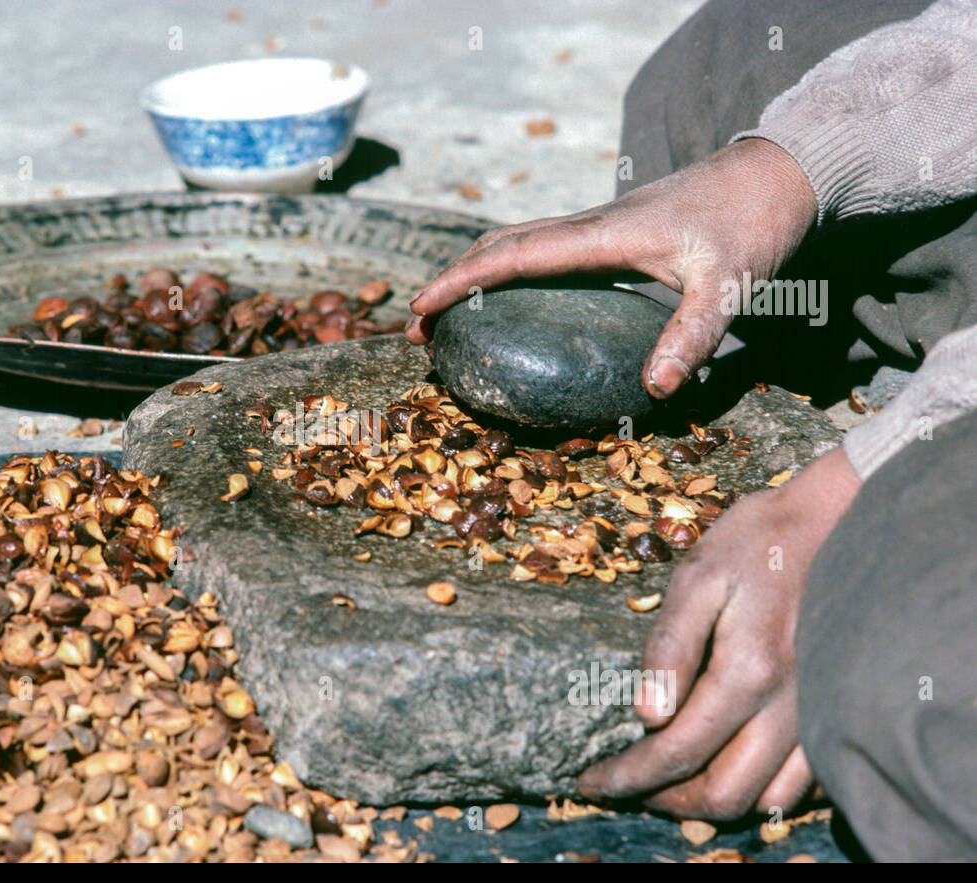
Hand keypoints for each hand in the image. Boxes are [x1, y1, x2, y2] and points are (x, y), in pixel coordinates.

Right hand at [407, 139, 817, 397]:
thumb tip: (656, 390)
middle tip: (419, 328)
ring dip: (475, 273)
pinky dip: (508, 271)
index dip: (461, 280)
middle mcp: (590, 225)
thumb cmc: (753, 227)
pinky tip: (512, 302)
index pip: (513, 255)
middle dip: (452, 282)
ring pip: (517, 242)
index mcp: (602, 235)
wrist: (780, 174)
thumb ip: (693, 336)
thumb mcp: (730, 286)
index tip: (420, 309)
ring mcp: (599, 226)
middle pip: (500, 244)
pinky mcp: (612, 233)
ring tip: (448, 316)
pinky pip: (542, 248)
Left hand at [576, 447, 860, 819]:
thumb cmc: (758, 543)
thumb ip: (669, 648)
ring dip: (712, 801)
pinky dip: (759, 789)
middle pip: (725, 793)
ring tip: (669, 783)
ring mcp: (820, 715)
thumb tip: (646, 715)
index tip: (590, 781)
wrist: (838, 521)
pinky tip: (726, 765)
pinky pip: (801, 782)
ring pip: (766, 797)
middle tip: (626, 786)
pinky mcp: (835, 712)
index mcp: (748, 672)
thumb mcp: (698, 578)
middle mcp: (790, 707)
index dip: (629, 777)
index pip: (678, 752)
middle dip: (667, 801)